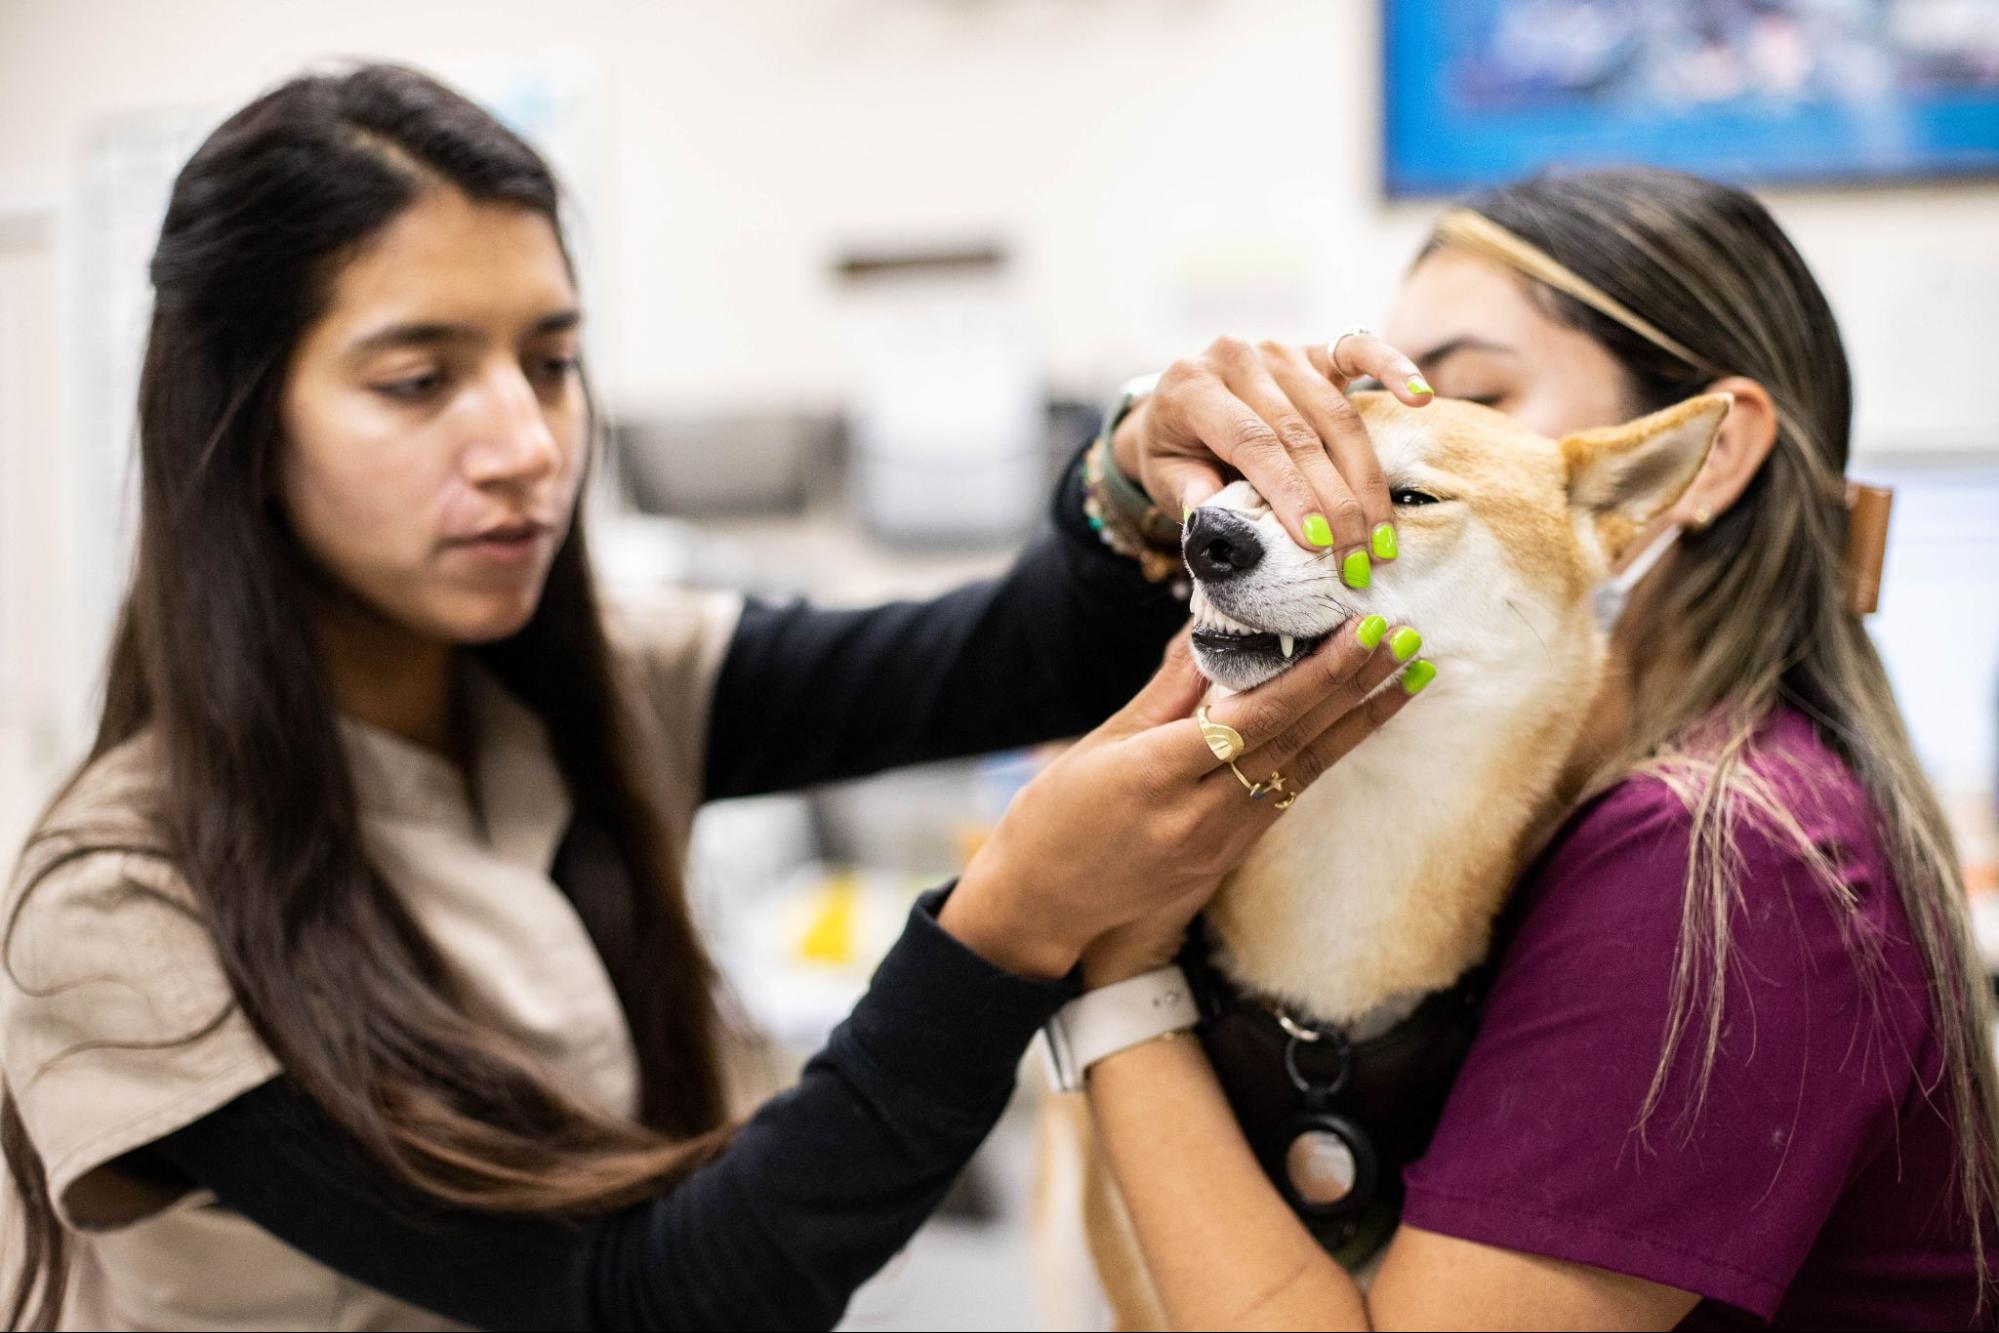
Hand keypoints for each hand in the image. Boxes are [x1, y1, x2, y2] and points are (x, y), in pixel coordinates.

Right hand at [939, 620, 1422, 980]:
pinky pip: (1285, 795)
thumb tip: (1212, 627)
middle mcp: (1198, 814)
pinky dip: (1323, 752)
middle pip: (1295, 740)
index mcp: (1157, 774)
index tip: (1361, 632)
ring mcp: (1219, 843)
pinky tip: (1354, 723)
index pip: (1257, 717)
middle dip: (1356, 687)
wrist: (1040, 905)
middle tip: (1408, 637)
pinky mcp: (1227, 857)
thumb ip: (1166, 690)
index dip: (1317, 675)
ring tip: (1408, 677)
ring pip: (1303, 770)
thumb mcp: (1102, 743)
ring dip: (1359, 721)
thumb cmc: (1054, 816)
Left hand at [1111, 333, 1432, 557]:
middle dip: (1335, 503)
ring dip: (1366, 480)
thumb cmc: (1174, 451)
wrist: (1175, 408)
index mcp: (1192, 386)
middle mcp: (1238, 357)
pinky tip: (1421, 397)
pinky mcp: (1312, 350)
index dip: (1288, 492)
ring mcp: (1279, 350)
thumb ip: (1186, 491)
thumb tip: (1210, 514)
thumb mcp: (1163, 476)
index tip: (1317, 542)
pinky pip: (1359, 351)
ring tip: (1381, 539)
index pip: (1252, 441)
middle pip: (1301, 433)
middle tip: (1357, 561)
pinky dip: (1394, 369)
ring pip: (1336, 413)